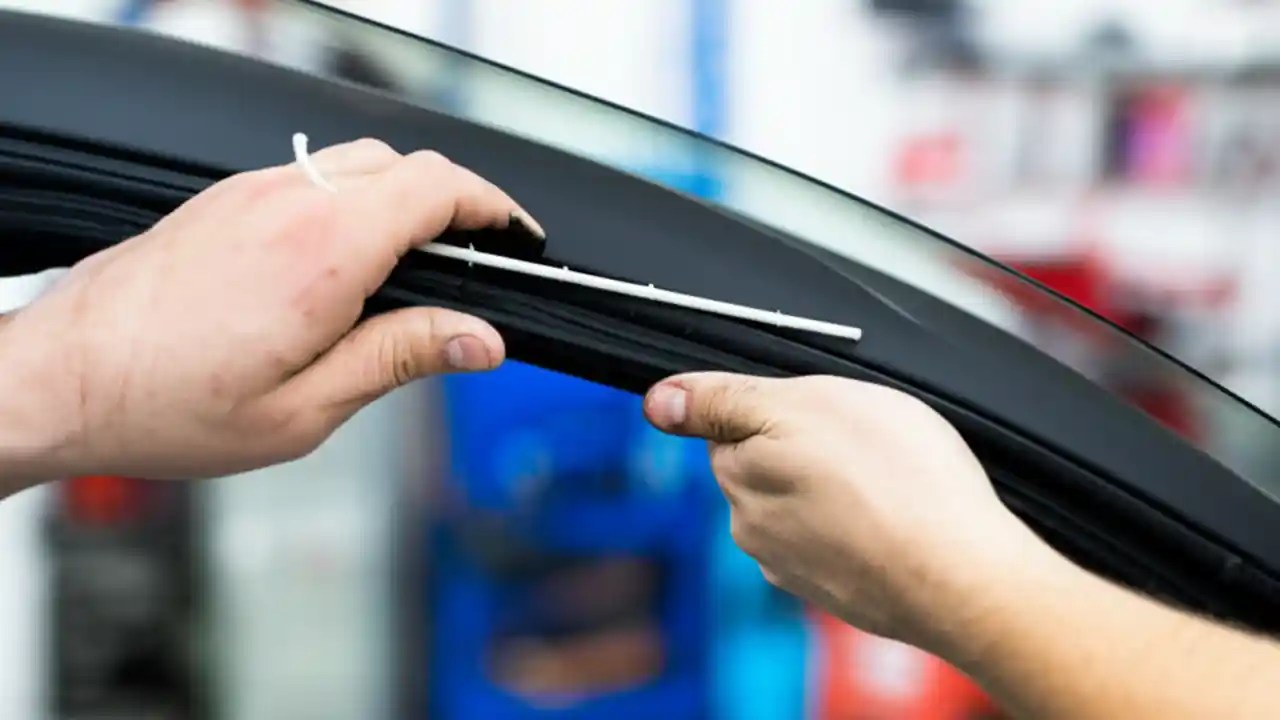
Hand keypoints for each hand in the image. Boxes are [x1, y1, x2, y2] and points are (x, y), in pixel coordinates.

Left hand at [0, 138, 539, 487]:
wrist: (63, 377)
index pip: (439, 188)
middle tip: (478, 261)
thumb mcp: (306, 408)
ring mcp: (253, 192)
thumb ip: (402, 359)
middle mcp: (289, 203)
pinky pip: (314, 176)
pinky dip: (356, 202)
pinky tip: (349, 261)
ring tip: (418, 266)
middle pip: (407, 165)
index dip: (495, 208)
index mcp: (323, 253)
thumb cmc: (166, 402)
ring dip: (406, 198)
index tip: (519, 238)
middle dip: (457, 204)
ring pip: (360, 164)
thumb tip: (480, 340)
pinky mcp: (227, 198)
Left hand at [644, 373, 1046, 650]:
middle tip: (865, 445)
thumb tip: (657, 401)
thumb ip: (722, 399)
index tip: (822, 413)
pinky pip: (842, 543)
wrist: (962, 576)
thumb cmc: (898, 479)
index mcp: (738, 473)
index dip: (782, 409)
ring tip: (891, 485)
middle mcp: (752, 528)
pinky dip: (864, 529)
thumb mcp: (803, 402)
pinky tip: (899, 522)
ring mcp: (795, 568)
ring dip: (839, 490)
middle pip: (768, 465)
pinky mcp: (837, 593)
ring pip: (807, 505)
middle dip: (808, 449)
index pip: (732, 424)